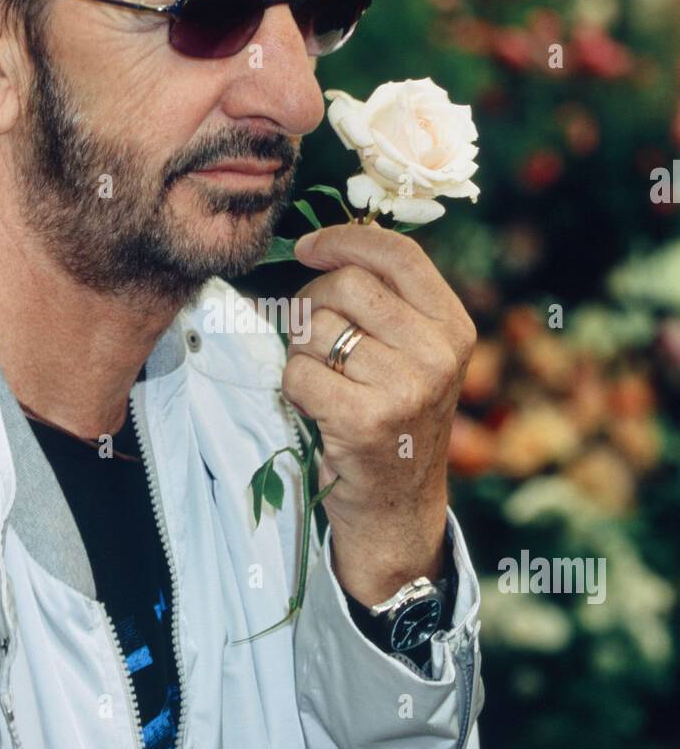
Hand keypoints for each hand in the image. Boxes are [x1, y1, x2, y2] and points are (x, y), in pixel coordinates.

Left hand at [283, 222, 475, 607]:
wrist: (397, 509)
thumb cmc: (393, 421)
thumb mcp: (414, 357)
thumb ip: (388, 304)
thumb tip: (325, 246)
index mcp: (454, 328)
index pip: (399, 255)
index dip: (346, 240)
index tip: (309, 246)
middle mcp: (439, 355)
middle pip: (347, 285)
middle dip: (312, 303)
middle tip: (313, 337)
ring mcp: (406, 388)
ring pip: (317, 328)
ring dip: (303, 352)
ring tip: (326, 382)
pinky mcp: (365, 419)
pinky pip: (300, 371)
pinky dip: (295, 386)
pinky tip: (317, 408)